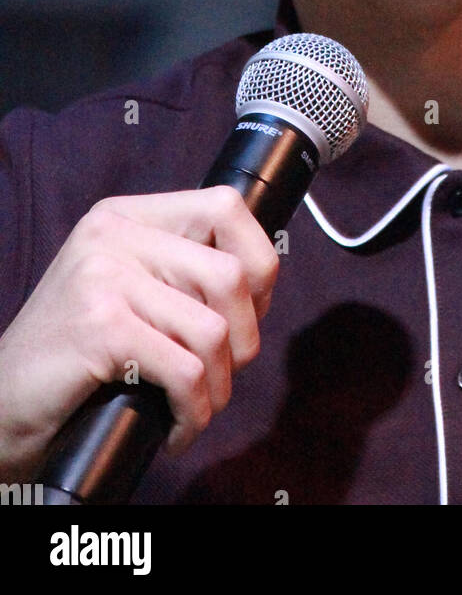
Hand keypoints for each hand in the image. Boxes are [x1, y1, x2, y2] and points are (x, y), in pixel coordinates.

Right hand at [0, 186, 279, 480]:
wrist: (1, 403)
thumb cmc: (74, 353)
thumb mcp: (125, 288)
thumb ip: (179, 269)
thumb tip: (262, 278)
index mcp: (126, 216)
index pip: (226, 205)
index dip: (257, 261)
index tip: (250, 308)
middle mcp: (114, 235)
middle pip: (231, 274)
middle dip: (245, 336)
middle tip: (223, 370)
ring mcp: (104, 278)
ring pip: (213, 329)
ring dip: (218, 385)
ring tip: (197, 405)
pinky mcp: (100, 328)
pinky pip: (184, 371)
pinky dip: (192, 412)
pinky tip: (176, 428)